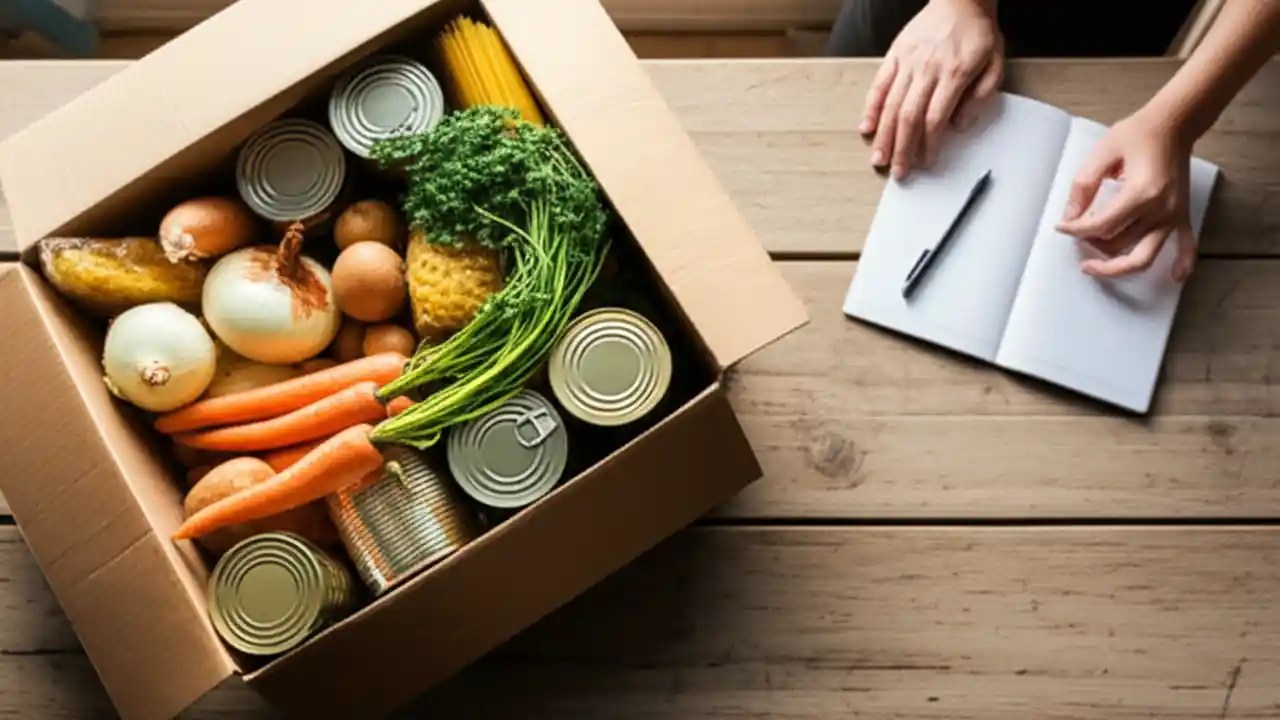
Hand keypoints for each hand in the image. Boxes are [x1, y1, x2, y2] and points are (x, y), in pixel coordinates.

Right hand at [861, 0, 1003, 179]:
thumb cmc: (978, 33)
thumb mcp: (994, 64)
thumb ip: (981, 96)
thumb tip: (960, 125)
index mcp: (953, 73)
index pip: (936, 118)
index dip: (929, 145)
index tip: (926, 162)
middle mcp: (926, 69)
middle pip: (908, 117)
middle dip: (902, 149)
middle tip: (898, 172)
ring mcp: (907, 62)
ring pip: (890, 105)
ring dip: (883, 136)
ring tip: (879, 159)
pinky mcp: (895, 56)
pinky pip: (879, 85)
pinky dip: (871, 108)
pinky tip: (866, 127)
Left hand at [1055, 109, 1196, 281]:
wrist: (1173, 124)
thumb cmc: (1137, 134)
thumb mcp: (1101, 153)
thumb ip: (1083, 187)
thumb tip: (1070, 218)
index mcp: (1141, 192)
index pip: (1100, 226)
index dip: (1074, 230)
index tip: (1060, 226)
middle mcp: (1161, 209)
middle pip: (1119, 246)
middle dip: (1092, 245)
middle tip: (1076, 238)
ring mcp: (1174, 215)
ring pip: (1144, 256)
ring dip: (1117, 264)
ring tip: (1094, 263)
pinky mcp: (1182, 215)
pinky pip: (1187, 246)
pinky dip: (1183, 263)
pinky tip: (1175, 277)